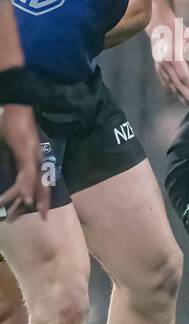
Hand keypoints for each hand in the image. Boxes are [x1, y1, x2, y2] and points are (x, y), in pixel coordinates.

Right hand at [0, 104, 48, 218]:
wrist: (18, 104)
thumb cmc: (11, 120)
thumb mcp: (10, 142)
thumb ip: (13, 158)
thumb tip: (10, 163)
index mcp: (34, 158)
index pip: (39, 181)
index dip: (41, 195)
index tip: (38, 209)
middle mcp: (36, 158)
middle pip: (42, 184)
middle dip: (42, 203)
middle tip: (43, 219)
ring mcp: (32, 155)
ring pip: (34, 182)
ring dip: (31, 197)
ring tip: (29, 210)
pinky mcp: (26, 150)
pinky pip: (27, 172)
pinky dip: (27, 186)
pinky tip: (27, 198)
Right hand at [149, 15, 188, 105]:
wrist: (159, 26)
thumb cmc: (179, 31)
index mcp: (174, 56)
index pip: (183, 75)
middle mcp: (165, 63)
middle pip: (176, 83)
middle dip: (186, 95)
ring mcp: (159, 66)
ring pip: (169, 84)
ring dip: (179, 95)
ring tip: (188, 104)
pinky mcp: (157, 67)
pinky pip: (164, 81)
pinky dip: (171, 89)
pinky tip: (177, 95)